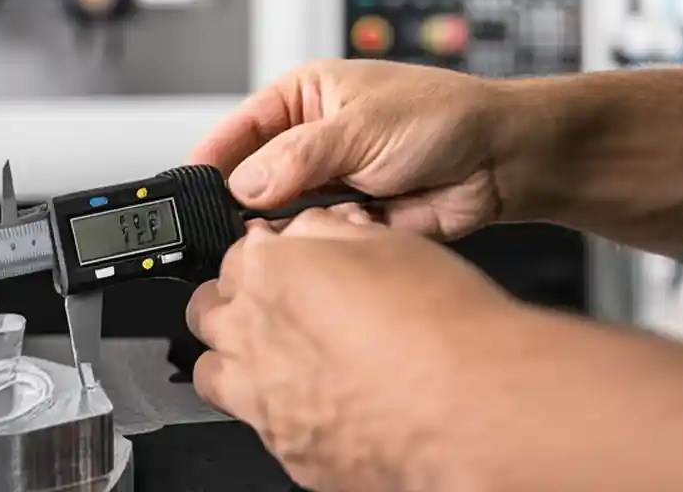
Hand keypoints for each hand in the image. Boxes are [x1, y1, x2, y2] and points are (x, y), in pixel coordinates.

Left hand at [185, 209, 523, 490]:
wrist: (474, 411)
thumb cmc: (444, 326)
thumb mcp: (390, 243)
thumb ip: (330, 234)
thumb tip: (309, 233)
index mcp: (269, 270)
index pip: (236, 253)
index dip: (265, 257)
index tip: (284, 264)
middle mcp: (251, 332)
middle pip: (207, 310)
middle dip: (233, 302)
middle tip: (274, 305)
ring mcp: (261, 396)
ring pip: (213, 371)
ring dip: (234, 358)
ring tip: (277, 357)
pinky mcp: (285, 449)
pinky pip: (258, 424)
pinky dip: (276, 411)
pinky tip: (316, 404)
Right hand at [189, 59, 505, 239]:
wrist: (504, 162)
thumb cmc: (446, 117)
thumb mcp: (360, 127)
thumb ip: (297, 158)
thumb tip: (244, 185)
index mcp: (301, 98)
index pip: (238, 130)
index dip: (213, 160)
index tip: (190, 191)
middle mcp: (308, 141)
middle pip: (252, 178)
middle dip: (246, 201)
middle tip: (234, 222)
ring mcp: (327, 183)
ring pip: (280, 215)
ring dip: (285, 226)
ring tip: (294, 226)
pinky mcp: (348, 220)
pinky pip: (314, 241)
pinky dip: (318, 244)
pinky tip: (333, 234)